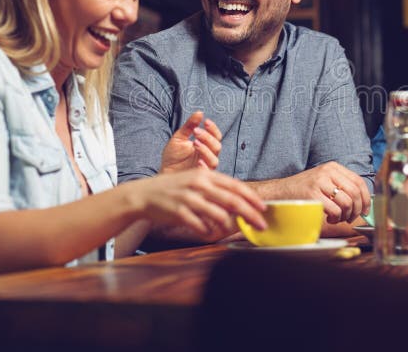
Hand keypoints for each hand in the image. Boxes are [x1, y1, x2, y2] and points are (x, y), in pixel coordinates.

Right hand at [137, 168, 266, 239]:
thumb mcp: (195, 181)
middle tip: (262, 225)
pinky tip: (209, 233)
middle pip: (232, 200)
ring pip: (218, 214)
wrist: (144, 194)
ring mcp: (189, 198)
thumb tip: (239, 200)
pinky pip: (200, 225)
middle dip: (250, 214)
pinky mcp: (178, 212)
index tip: (264, 208)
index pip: (235, 186)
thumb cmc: (173, 188)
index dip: (252, 198)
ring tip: (233, 229)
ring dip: (229, 225)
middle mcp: (199, 184)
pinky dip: (208, 231)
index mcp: (206, 175)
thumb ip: (215, 188)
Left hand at [160, 111, 221, 171]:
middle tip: (196, 132)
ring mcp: (204, 167)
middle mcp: (207, 156)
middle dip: (208, 138)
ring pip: (214, 160)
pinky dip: (204, 167)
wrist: (163, 172)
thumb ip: (189, 126)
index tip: (205, 121)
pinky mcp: (199, 177)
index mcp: (205, 146)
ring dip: (206, 150)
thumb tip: (199, 113)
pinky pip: (206, 173)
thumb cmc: (172, 157)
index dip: (213, 129)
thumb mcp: (179, 138)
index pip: (216, 136)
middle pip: (217, 147)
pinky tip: (198, 161)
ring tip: (195, 143)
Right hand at [276, 162, 370, 223]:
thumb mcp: (324, 180)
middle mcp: (328, 171)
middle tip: (351, 217)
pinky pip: (334, 210)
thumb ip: (341, 185)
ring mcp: (320, 182)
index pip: (358, 181)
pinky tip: (329, 219)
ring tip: (338, 218)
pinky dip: (336, 218)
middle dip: (357, 209)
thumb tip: (362, 201)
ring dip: (346, 215)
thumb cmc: (305, 189)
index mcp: (333, 167)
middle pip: (354, 192)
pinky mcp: (313, 194)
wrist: (282, 191)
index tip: (365, 210)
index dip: (366, 198)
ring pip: (346, 202)